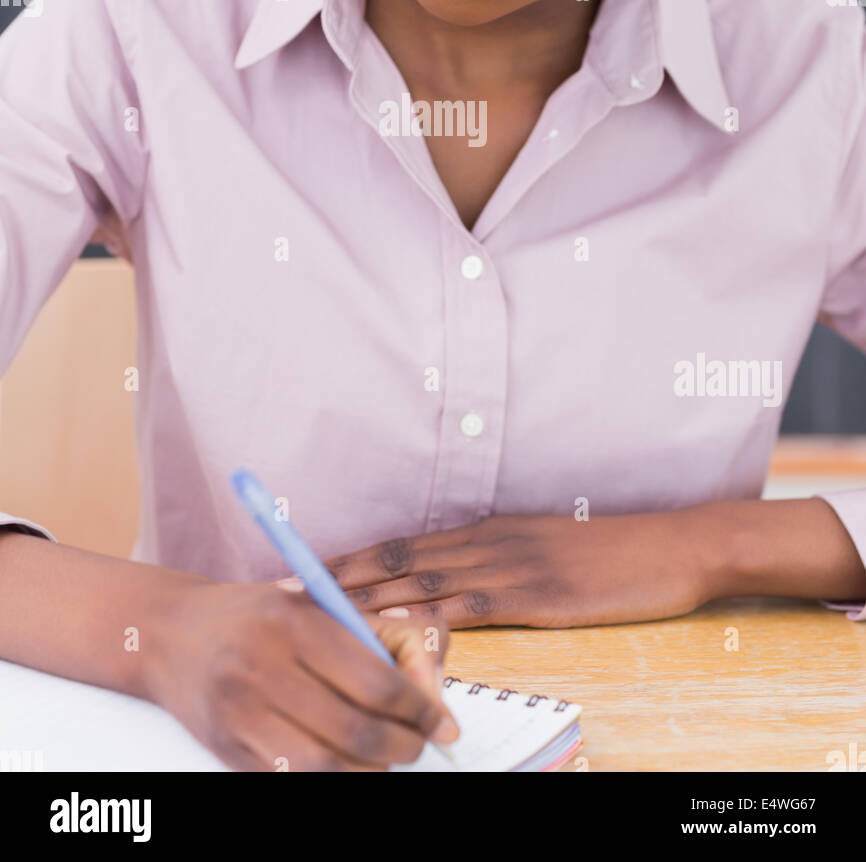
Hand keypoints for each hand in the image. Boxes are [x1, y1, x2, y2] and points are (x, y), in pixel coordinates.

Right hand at [146, 579, 459, 770]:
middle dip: (403, 746)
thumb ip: (378, 639)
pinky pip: (291, 780)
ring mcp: (239, 713)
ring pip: (325, 767)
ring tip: (384, 755)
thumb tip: (432, 697)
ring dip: (370, 769)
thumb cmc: (259, 615)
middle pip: (356, 731)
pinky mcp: (226, 750)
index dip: (420, 708)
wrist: (170, 633)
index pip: (376, 680)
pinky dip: (330, 778)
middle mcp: (262, 667)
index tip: (440, 719)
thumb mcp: (316, 604)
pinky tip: (345, 762)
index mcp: (293, 621)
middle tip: (418, 743)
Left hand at [323, 511, 713, 628]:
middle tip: (280, 588)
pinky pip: (463, 606)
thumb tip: (452, 582)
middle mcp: (485, 541)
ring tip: (310, 607)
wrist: (669, 546)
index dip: (349, 557)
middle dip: (334, 574)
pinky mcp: (532, 594)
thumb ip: (497, 561)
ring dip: (360, 594)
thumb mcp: (543, 547)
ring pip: (417, 578)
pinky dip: (419, 615)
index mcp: (486, 529)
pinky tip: (387, 625)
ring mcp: (507, 565)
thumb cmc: (610, 553)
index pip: (401, 543)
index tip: (300, 567)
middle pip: (394, 557)